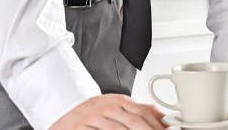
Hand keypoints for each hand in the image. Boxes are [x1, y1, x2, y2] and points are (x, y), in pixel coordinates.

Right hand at [50, 94, 166, 128]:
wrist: (63, 106)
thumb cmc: (94, 110)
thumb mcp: (118, 105)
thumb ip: (141, 110)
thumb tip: (164, 118)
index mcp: (120, 101)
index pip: (143, 113)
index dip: (156, 125)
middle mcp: (107, 108)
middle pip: (133, 123)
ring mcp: (93, 118)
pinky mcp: (79, 128)